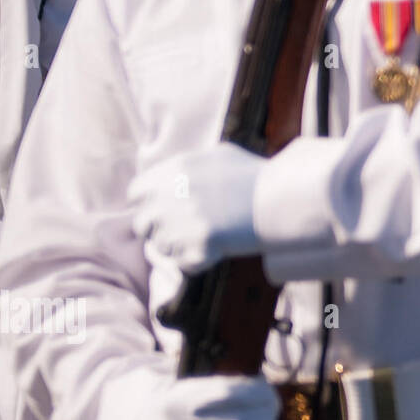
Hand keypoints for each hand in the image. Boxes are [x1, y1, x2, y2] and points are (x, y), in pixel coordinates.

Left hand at [128, 142, 263, 272]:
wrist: (283, 197)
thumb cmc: (255, 176)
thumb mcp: (220, 156)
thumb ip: (188, 167)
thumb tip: (167, 178)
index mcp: (176, 169)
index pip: (136, 193)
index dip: (148, 204)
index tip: (165, 211)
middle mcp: (174, 193)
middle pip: (142, 223)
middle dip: (159, 230)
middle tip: (183, 231)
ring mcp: (185, 220)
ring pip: (161, 247)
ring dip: (177, 247)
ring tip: (204, 240)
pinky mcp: (201, 243)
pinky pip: (182, 263)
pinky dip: (196, 262)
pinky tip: (215, 252)